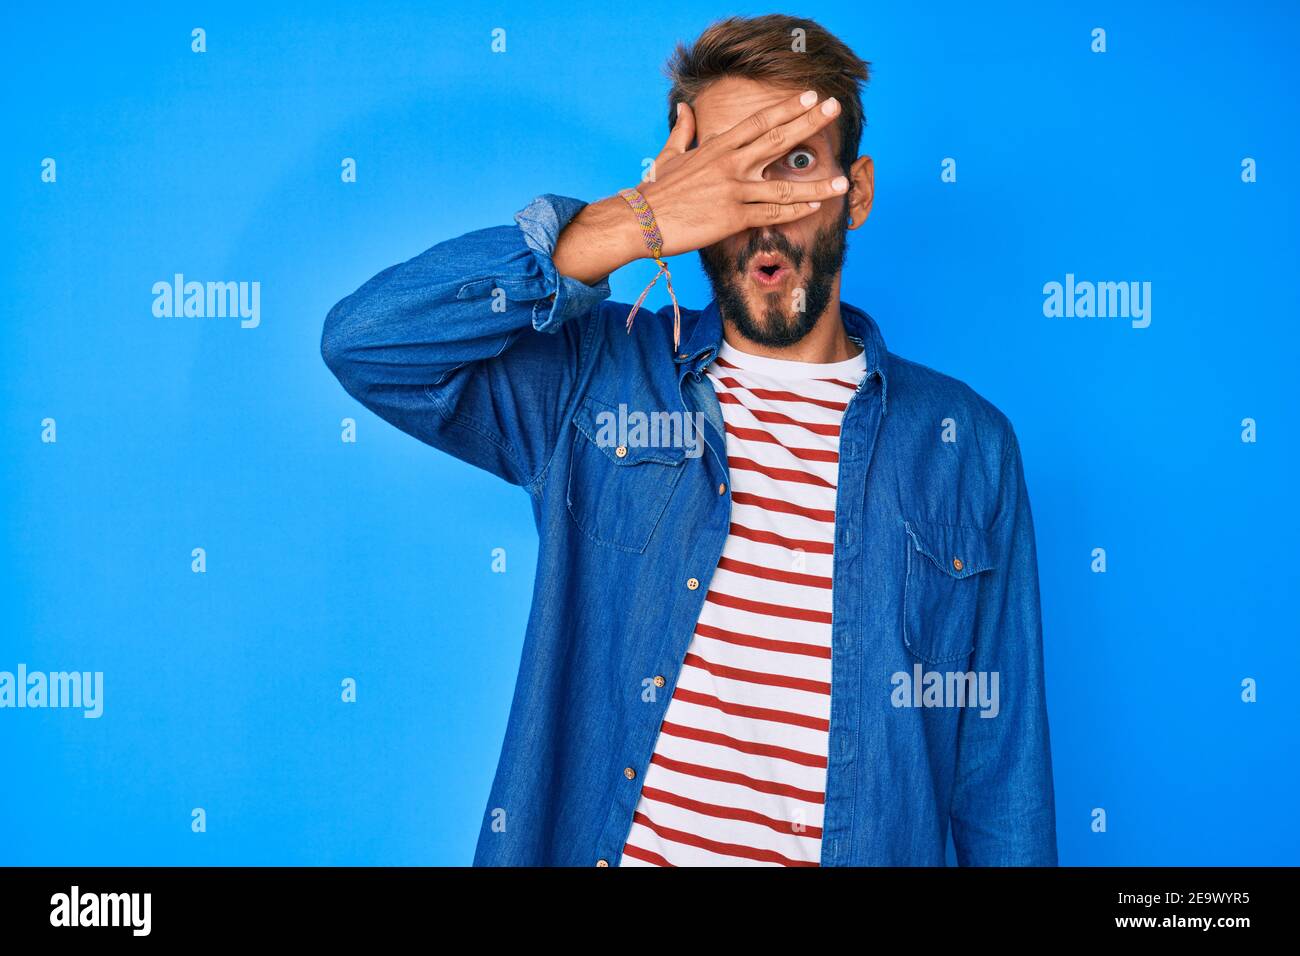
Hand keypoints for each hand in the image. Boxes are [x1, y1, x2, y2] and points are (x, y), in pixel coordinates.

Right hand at [636, 89, 849, 257]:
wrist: (640, 220)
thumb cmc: (655, 190)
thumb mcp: (669, 155)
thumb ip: (683, 131)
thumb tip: (684, 109)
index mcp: (717, 147)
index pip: (758, 122)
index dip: (786, 109)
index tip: (809, 97)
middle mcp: (730, 164)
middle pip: (777, 139)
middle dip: (808, 123)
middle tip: (833, 109)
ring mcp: (733, 191)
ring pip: (783, 185)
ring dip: (816, 184)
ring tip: (842, 180)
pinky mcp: (732, 218)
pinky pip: (771, 214)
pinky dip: (795, 210)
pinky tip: (815, 206)